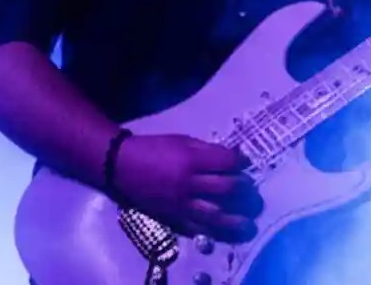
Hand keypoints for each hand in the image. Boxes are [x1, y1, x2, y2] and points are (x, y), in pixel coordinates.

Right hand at [111, 134, 261, 242]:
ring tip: (247, 220)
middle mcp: (189, 183)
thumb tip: (232, 155)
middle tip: (249, 188)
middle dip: (244, 188)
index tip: (245, 162)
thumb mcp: (181, 140)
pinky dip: (214, 230)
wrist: (121, 166)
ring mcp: (182, 203)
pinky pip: (198, 228)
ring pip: (217, 215)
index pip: (227, 162)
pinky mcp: (173, 217)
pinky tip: (224, 229)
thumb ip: (207, 149)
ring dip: (236, 218)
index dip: (240, 162)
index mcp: (191, 160)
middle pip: (227, 188)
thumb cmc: (153, 148)